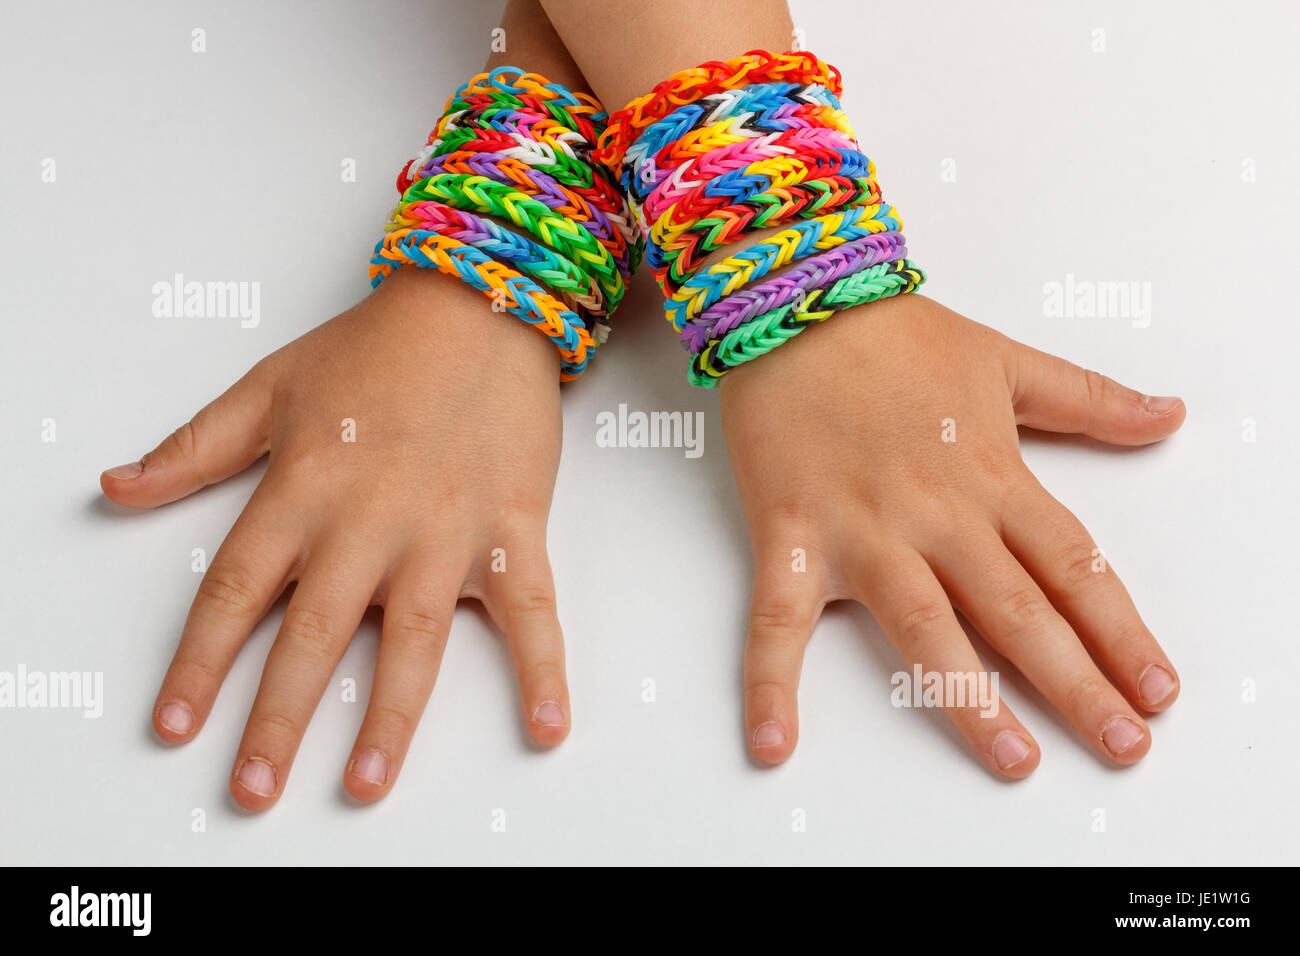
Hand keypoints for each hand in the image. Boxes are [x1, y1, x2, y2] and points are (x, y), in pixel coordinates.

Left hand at [101, 268, 571, 808]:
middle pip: (315, 634)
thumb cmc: (375, 347)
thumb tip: (117, 486)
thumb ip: (193, 447)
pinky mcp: (510, 528)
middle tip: (254, 790)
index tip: (177, 725)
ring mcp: (445, 530)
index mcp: (303, 488)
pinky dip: (545, 667)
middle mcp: (369, 520)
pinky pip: (532, 608)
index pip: (237, 590)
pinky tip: (548, 723)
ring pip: (414, 639)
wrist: (479, 303)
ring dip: (391, 717)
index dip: (202, 664)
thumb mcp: (268, 387)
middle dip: (279, 719)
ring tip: (364, 782)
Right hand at [719, 293, 1183, 775]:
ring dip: (972, 702)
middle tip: (1123, 746)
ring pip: (925, 629)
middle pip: (1020, 612)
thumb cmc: (893, 336)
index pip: (1074, 567)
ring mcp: (864, 531)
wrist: (795, 302)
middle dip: (1078, 685)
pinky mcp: (793, 536)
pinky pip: (777, 620)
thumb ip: (1088, 398)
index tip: (1157, 689)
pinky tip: (774, 741)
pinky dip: (771, 680)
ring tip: (1017, 762)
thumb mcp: (1004, 360)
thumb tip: (1168, 414)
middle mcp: (938, 515)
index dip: (1121, 631)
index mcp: (992, 476)